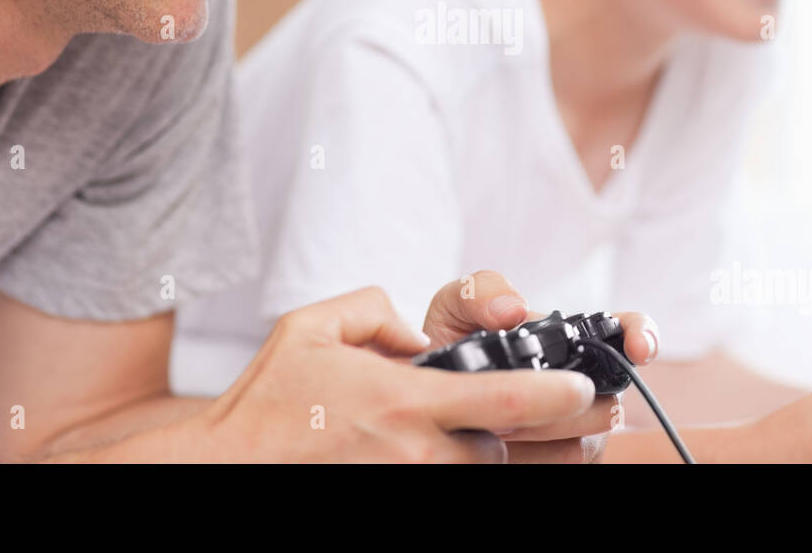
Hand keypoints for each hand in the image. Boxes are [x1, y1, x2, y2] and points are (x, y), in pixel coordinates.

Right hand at [197, 285, 594, 461]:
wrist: (226, 465)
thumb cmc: (269, 400)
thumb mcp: (313, 325)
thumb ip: (374, 309)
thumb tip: (413, 332)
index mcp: (407, 401)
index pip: (510, 400)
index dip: (561, 395)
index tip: (584, 386)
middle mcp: (418, 454)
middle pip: (506, 448)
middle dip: (520, 429)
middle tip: (532, 409)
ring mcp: (409, 487)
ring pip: (481, 474)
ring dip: (484, 454)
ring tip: (466, 430)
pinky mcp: (398, 502)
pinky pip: (451, 486)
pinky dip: (457, 468)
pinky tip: (443, 450)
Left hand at [421, 270, 659, 462]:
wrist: (426, 391)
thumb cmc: (451, 342)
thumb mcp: (456, 305)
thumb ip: (482, 291)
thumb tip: (513, 309)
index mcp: (568, 339)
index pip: (627, 330)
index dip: (644, 336)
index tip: (638, 349)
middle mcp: (582, 383)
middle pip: (607, 400)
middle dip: (561, 400)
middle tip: (512, 396)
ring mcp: (573, 426)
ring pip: (586, 439)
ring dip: (539, 430)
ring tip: (495, 420)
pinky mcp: (555, 457)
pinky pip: (562, 463)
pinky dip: (529, 455)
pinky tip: (500, 443)